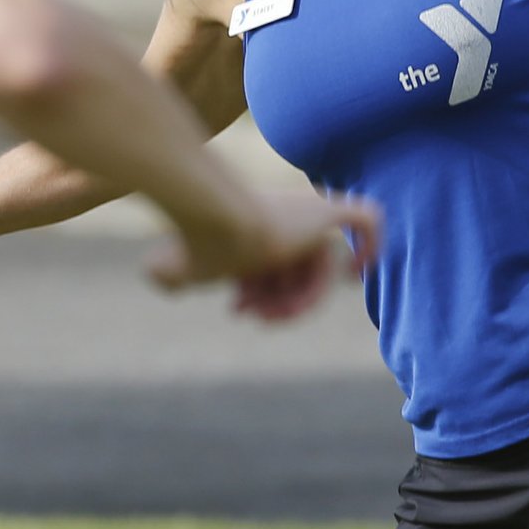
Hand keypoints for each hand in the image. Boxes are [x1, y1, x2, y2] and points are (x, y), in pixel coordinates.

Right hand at [149, 184, 380, 322]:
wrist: (211, 220)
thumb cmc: (194, 243)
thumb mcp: (175, 264)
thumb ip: (171, 271)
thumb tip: (156, 274)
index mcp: (260, 230)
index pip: (276, 270)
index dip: (260, 297)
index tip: (237, 310)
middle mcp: (286, 221)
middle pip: (301, 274)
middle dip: (277, 303)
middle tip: (254, 318)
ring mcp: (307, 216)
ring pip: (322, 271)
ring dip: (298, 302)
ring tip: (267, 316)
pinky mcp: (325, 210)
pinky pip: (367, 220)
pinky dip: (372, 244)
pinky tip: (358, 272)